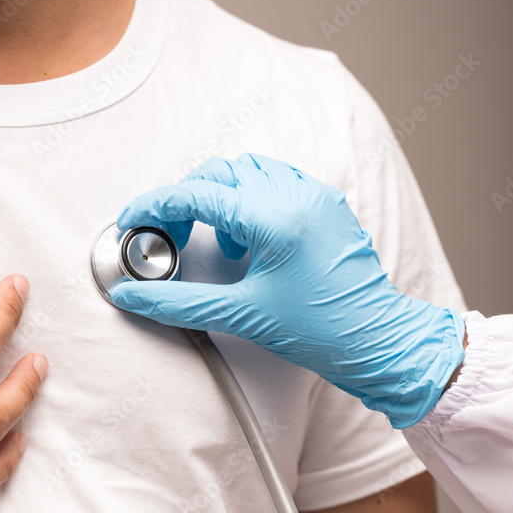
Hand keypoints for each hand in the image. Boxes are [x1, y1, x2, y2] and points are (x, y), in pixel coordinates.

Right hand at [111, 153, 462, 427]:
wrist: (379, 342)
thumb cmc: (322, 332)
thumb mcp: (242, 316)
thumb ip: (179, 303)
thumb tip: (133, 296)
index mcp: (274, 219)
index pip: (197, 193)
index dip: (155, 205)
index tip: (132, 219)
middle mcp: (296, 195)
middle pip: (219, 172)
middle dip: (186, 198)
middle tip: (171, 235)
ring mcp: (315, 196)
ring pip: (248, 170)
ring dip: (219, 195)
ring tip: (215, 240)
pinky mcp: (327, 204)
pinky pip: (277, 180)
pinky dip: (250, 197)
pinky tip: (248, 238)